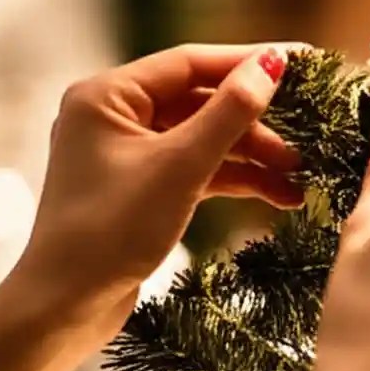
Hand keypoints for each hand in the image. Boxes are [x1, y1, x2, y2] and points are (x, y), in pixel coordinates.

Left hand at [0, 44, 303, 370]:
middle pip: (200, 102)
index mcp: (107, 95)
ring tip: (297, 177)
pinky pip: (193, 169)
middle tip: (305, 139)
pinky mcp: (138, 188)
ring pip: (201, 139)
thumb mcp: (180, 167)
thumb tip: (272, 64)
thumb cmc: (110, 231)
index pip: (190, 63)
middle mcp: (112, 115)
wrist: (64, 307)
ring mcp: (124, 153)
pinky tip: (276, 195)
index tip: (303, 64)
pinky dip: (231, 179)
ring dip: (249, 156)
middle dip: (254, 124)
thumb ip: (229, 113)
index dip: (248, 62)